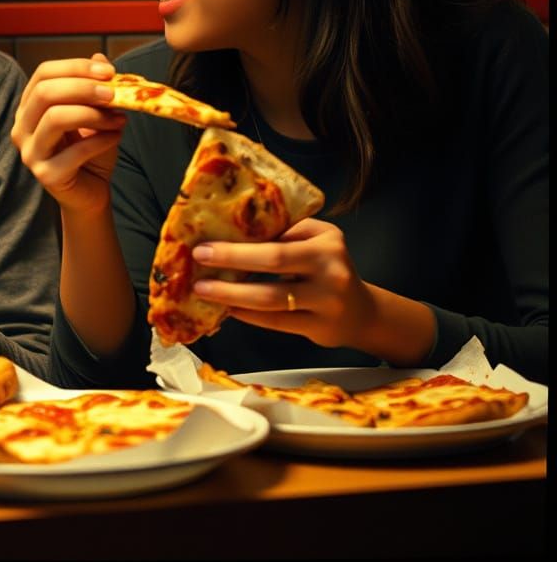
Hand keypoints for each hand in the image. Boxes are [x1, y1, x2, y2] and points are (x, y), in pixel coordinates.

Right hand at [11, 53, 125, 214]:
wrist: (92, 190)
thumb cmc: (90, 149)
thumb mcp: (96, 112)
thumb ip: (95, 87)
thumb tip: (100, 59)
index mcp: (29, 106)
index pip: (43, 73)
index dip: (76, 67)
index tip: (109, 72)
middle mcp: (22, 127)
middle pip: (45, 93)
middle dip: (83, 88)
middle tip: (113, 93)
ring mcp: (30, 152)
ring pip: (55, 118)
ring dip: (93, 114)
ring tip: (119, 118)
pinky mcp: (45, 175)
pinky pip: (75, 151)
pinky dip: (102, 140)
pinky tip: (117, 136)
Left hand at [190, 218, 376, 349]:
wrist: (363, 313)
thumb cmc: (328, 269)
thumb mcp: (317, 241)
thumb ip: (285, 235)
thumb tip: (231, 233)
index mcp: (327, 241)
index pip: (278, 239)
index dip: (240, 243)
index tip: (206, 243)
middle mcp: (331, 268)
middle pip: (274, 261)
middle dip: (231, 260)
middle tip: (199, 260)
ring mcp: (328, 301)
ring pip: (271, 298)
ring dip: (233, 294)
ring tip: (205, 290)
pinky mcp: (320, 328)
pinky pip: (276, 321)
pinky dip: (249, 315)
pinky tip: (229, 309)